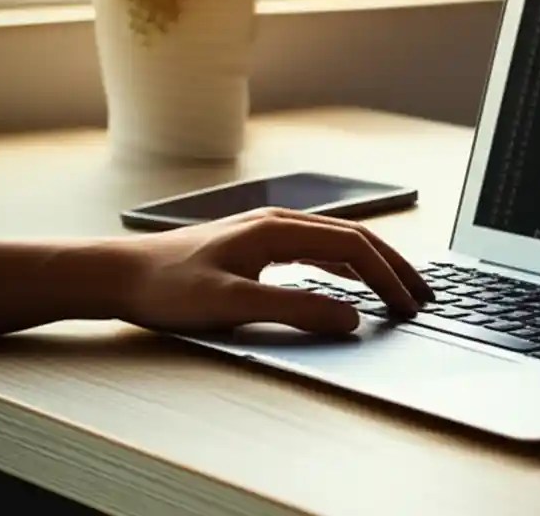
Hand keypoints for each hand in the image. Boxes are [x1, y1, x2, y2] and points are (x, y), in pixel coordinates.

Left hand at [112, 207, 433, 334]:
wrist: (116, 274)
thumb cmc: (165, 287)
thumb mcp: (232, 304)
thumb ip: (295, 309)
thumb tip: (350, 317)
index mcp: (278, 229)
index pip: (354, 246)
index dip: (388, 275)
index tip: (410, 304)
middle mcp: (279, 223)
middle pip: (355, 238)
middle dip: (394, 267)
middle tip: (423, 296)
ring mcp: (269, 232)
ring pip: (339, 242)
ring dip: (374, 265)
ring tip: (399, 290)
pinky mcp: (258, 246)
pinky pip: (319, 249)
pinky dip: (348, 265)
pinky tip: (352, 282)